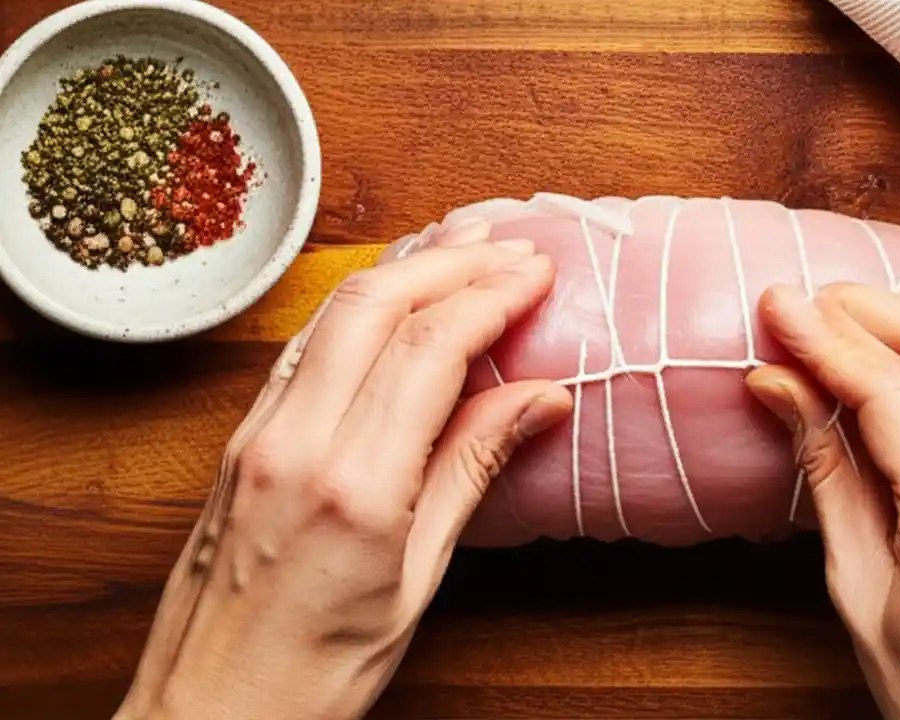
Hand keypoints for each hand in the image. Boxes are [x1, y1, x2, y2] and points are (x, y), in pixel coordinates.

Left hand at [114, 221, 572, 719]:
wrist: (208, 715)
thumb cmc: (313, 673)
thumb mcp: (416, 582)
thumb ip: (472, 472)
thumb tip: (539, 400)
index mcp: (353, 488)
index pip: (429, 349)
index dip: (490, 296)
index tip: (536, 274)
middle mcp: (294, 444)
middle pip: (376, 305)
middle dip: (451, 261)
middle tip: (510, 247)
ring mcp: (255, 435)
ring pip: (331, 312)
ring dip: (401, 268)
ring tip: (460, 247)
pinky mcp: (238, 440)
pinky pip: (302, 346)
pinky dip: (356, 305)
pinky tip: (391, 296)